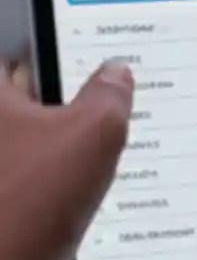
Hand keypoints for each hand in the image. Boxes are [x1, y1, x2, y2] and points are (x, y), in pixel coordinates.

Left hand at [0, 59, 133, 259]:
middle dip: (64, 104)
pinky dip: (46, 184)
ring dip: (58, 150)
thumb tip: (116, 75)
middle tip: (100, 114)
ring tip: (88, 164)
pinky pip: (24, 180)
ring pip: (28, 144)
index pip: (17, 55)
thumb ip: (111, 93)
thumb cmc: (22, 207)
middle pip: (23, 99)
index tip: (89, 60)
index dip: (58, 53)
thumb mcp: (95, 132)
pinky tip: (69, 201)